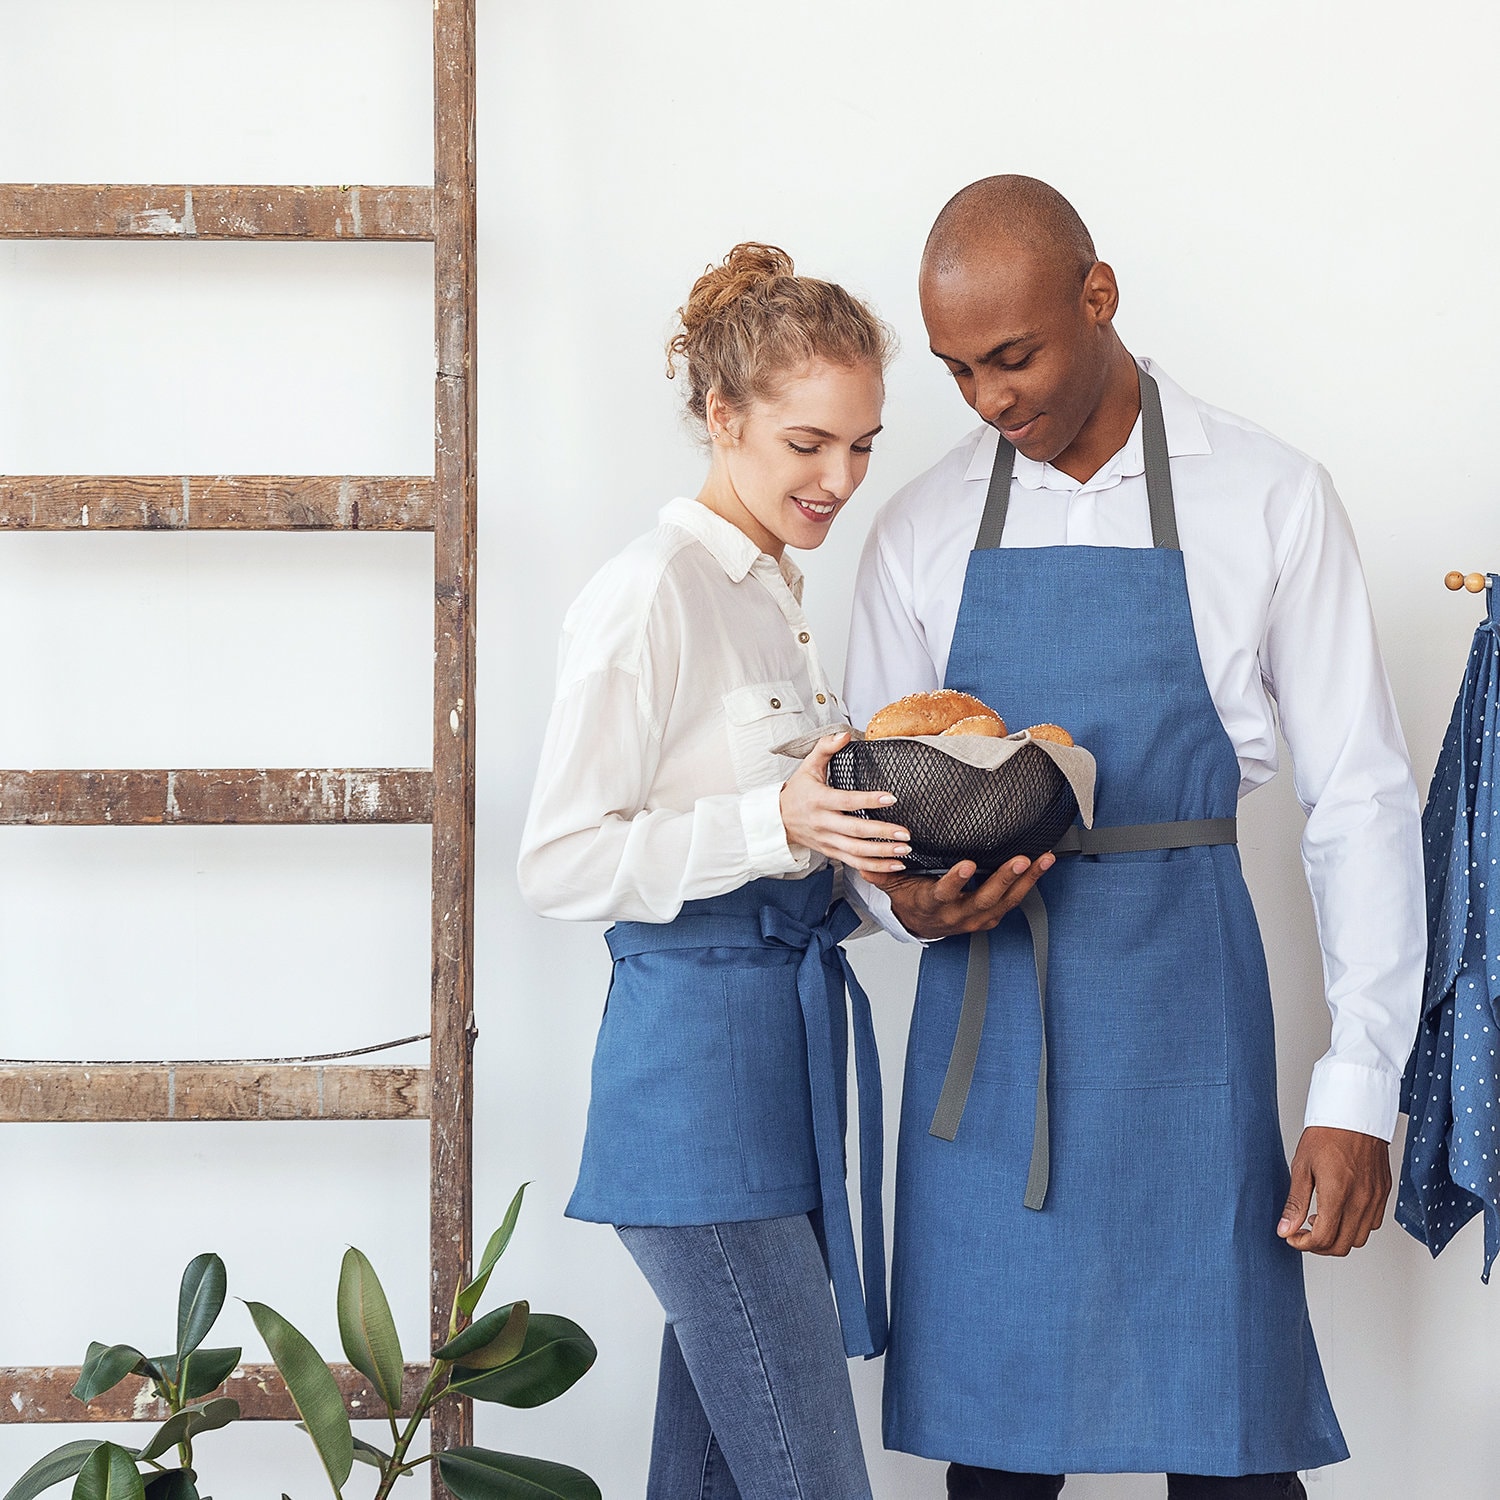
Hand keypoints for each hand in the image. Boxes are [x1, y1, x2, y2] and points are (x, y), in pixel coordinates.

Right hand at [779, 732, 911, 874]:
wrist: (777, 820)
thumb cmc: (797, 792)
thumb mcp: (808, 766)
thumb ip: (826, 747)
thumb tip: (845, 735)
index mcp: (819, 800)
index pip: (847, 801)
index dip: (869, 800)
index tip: (891, 798)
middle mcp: (823, 823)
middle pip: (855, 831)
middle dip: (882, 833)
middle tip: (905, 832)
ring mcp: (827, 840)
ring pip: (856, 851)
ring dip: (882, 853)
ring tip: (904, 850)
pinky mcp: (831, 852)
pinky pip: (854, 862)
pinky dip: (875, 867)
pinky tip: (894, 865)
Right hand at [866, 852, 1054, 939]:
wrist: (924, 926)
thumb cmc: (912, 900)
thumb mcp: (894, 887)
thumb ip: (881, 873)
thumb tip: (863, 861)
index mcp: (934, 905)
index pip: (945, 894)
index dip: (956, 882)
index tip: (966, 864)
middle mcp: (959, 914)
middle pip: (985, 898)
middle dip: (1004, 879)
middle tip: (1020, 860)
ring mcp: (979, 916)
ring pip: (1007, 900)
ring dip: (1027, 880)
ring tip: (1043, 859)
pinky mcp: (993, 914)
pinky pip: (1015, 899)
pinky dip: (1031, 882)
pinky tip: (1043, 864)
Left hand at [1277, 1126, 1391, 1255]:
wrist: (1354, 1114)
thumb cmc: (1327, 1134)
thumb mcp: (1301, 1166)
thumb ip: (1295, 1203)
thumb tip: (1285, 1229)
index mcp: (1338, 1193)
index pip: (1323, 1238)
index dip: (1303, 1244)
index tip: (1292, 1236)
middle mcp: (1361, 1200)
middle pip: (1342, 1245)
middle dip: (1319, 1246)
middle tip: (1303, 1232)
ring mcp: (1375, 1198)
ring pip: (1359, 1239)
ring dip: (1338, 1238)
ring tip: (1320, 1220)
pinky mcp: (1383, 1193)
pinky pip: (1373, 1223)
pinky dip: (1356, 1227)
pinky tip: (1340, 1212)